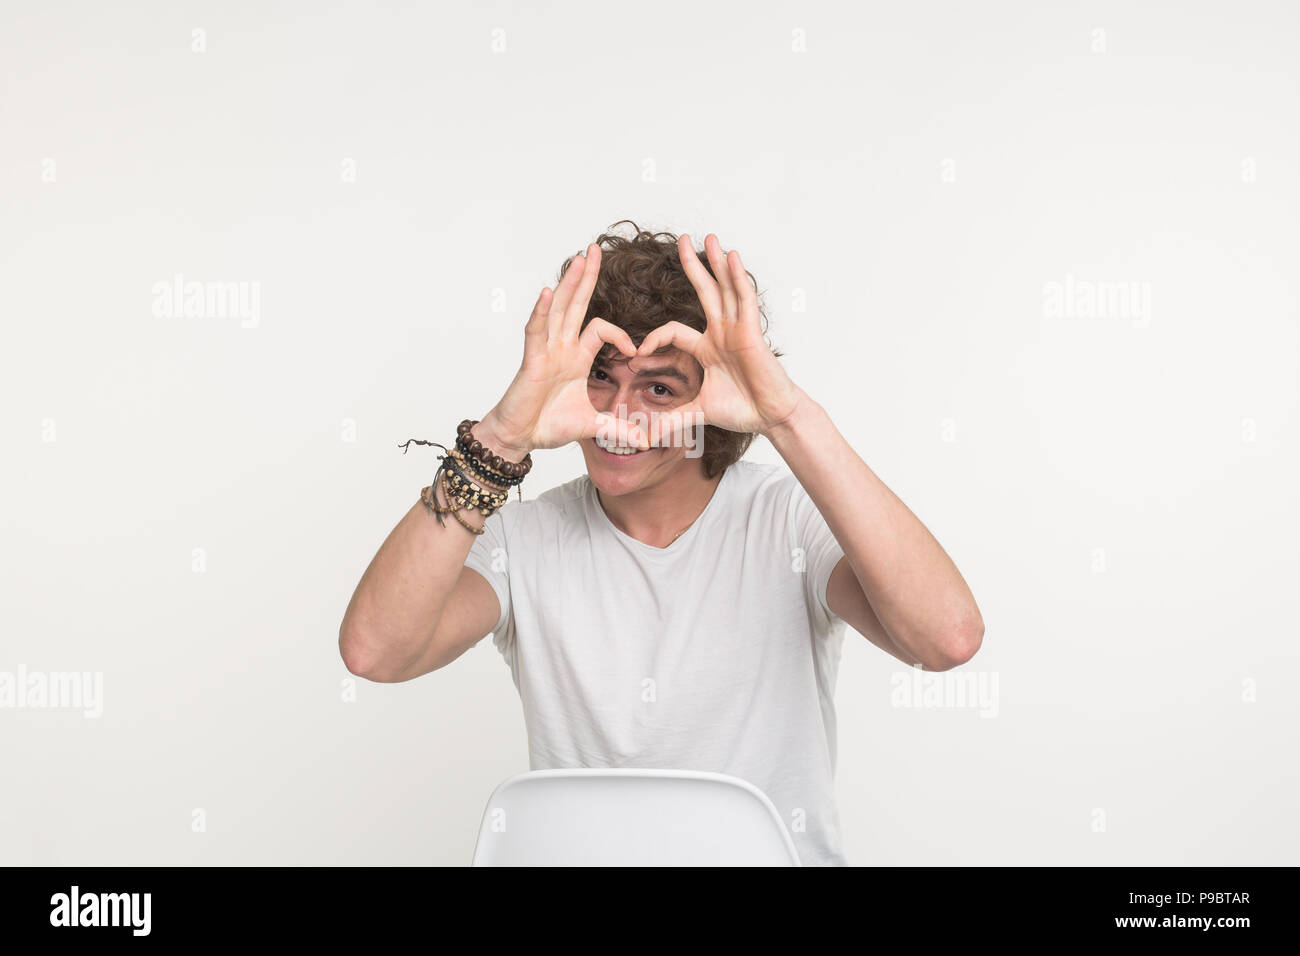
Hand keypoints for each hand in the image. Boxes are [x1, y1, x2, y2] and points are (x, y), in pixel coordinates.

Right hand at [476, 242, 649, 459]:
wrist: (521, 438)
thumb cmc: (548, 425)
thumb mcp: (593, 426)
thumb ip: (619, 429)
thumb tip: (646, 442)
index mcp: (576, 357)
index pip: (601, 330)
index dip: (621, 335)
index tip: (636, 353)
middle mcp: (561, 347)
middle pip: (577, 304)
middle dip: (587, 277)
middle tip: (596, 249)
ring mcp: (545, 351)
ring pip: (559, 310)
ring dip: (570, 284)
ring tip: (581, 258)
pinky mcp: (531, 360)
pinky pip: (537, 331)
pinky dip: (542, 312)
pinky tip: (549, 292)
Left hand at [634, 233, 803, 439]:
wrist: (771, 417)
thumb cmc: (743, 410)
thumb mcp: (698, 412)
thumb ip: (672, 420)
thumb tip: (645, 437)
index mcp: (707, 348)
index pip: (675, 331)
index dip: (654, 338)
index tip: (637, 354)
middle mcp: (722, 333)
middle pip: (705, 292)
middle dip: (694, 266)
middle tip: (682, 239)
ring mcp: (738, 330)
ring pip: (725, 289)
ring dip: (716, 263)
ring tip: (709, 237)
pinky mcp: (752, 332)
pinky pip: (744, 300)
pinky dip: (737, 278)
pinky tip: (730, 258)